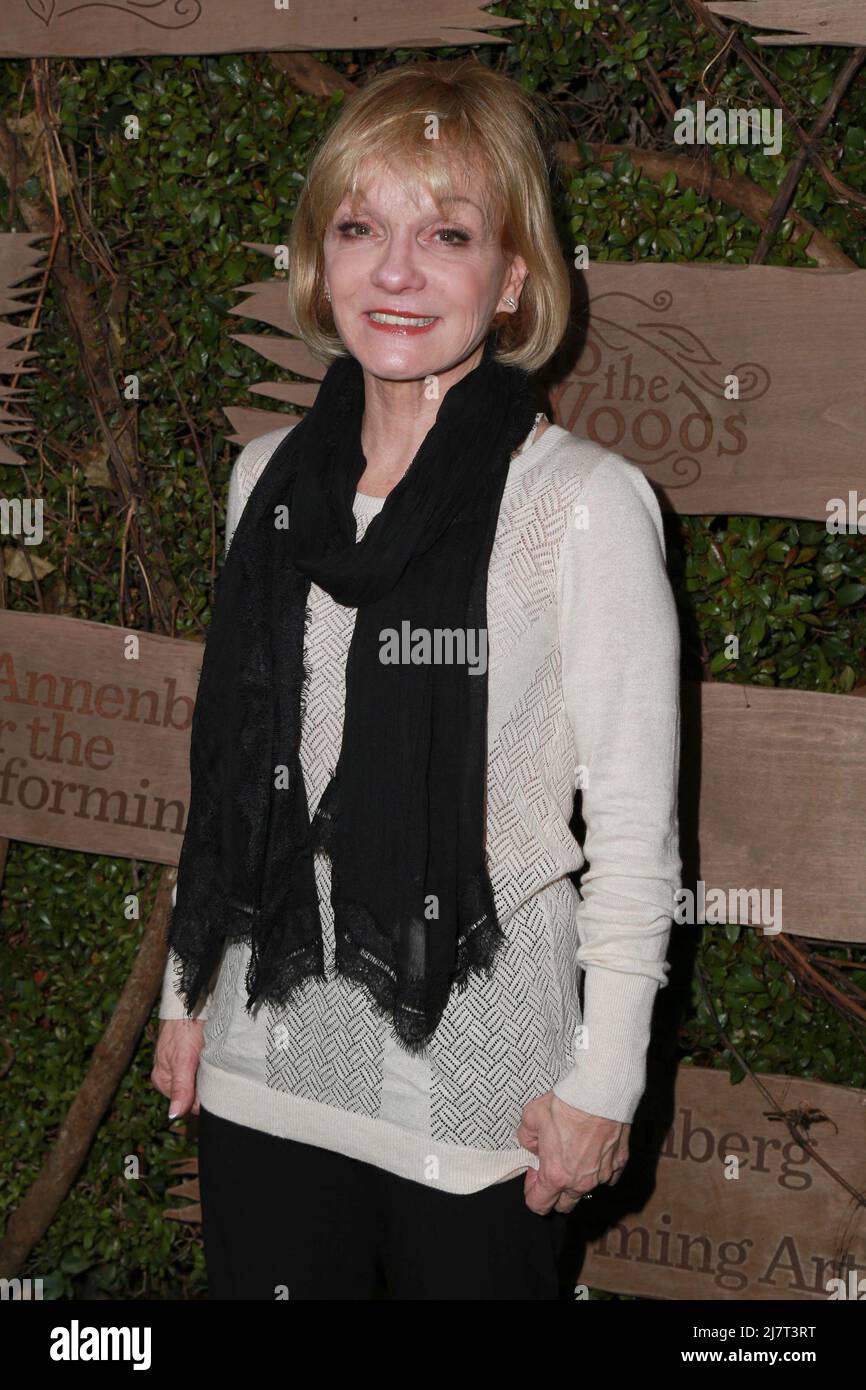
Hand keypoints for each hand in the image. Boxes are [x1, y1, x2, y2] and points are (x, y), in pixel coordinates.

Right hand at [151, 1018, 205, 1119]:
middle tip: (213, 1070)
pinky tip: (212, 1056)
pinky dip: (209, 1065)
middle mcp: (170, 1076)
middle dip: (205, 1086)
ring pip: (199, 1082)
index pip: (187, 1104)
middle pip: (194, 1094)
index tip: (212, 1085)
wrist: (190, 1001)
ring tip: (211, 1060)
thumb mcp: (184, 1060)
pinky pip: (202, 1069)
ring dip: (208, 1075)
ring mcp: (180, 1066)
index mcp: (163, 1081)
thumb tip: (173, 1115)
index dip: (202, 1099)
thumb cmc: (184, 1029)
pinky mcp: (190, 1056)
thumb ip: (181, 1088)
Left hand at [516, 1091, 628, 1214]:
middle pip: (565, 1205)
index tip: (534, 1173)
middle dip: (555, 1192)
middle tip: (553, 1165)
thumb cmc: (566, 1104)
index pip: (538, 1205)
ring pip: (587, 1189)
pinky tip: (594, 1150)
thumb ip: (527, 1139)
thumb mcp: (531, 1117)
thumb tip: (534, 1147)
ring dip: (578, 1178)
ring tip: (575, 1152)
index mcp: (556, 1175)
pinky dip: (599, 1168)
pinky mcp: (620, 1163)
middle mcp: (580, 1182)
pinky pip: (607, 1176)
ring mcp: (603, 1175)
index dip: (532, 1191)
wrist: (601, 1092)